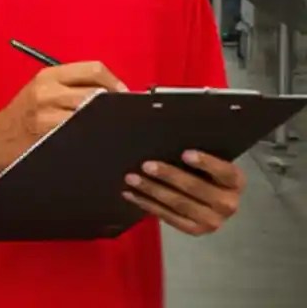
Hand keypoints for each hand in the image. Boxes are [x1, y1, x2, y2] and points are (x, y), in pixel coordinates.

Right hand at [0, 62, 126, 167]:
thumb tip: (115, 92)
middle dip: (114, 105)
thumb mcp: (41, 91)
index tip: (124, 95)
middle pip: (97, 92)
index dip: (115, 82)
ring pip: (93, 113)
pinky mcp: (51, 135)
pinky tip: (94, 139)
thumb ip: (72, 86)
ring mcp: (49, 114)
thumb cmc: (23, 116)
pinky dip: (94, 135)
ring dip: (106, 121)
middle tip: (121, 115)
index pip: (94, 69)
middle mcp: (49, 91)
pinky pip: (84, 133)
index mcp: (49, 75)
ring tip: (107, 127)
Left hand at [123, 150, 244, 235]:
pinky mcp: (195, 231)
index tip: (185, 153)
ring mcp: (213, 221)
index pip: (224, 171)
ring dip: (152, 190)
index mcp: (236, 181)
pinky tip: (130, 194)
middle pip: (196, 188)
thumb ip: (194, 150)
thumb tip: (162, 135)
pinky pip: (168, 217)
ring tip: (131, 178)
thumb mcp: (208, 159)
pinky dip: (147, 204)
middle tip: (145, 165)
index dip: (206, 163)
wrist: (211, 199)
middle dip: (168, 175)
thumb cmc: (204, 171)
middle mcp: (229, 204)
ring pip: (179, 203)